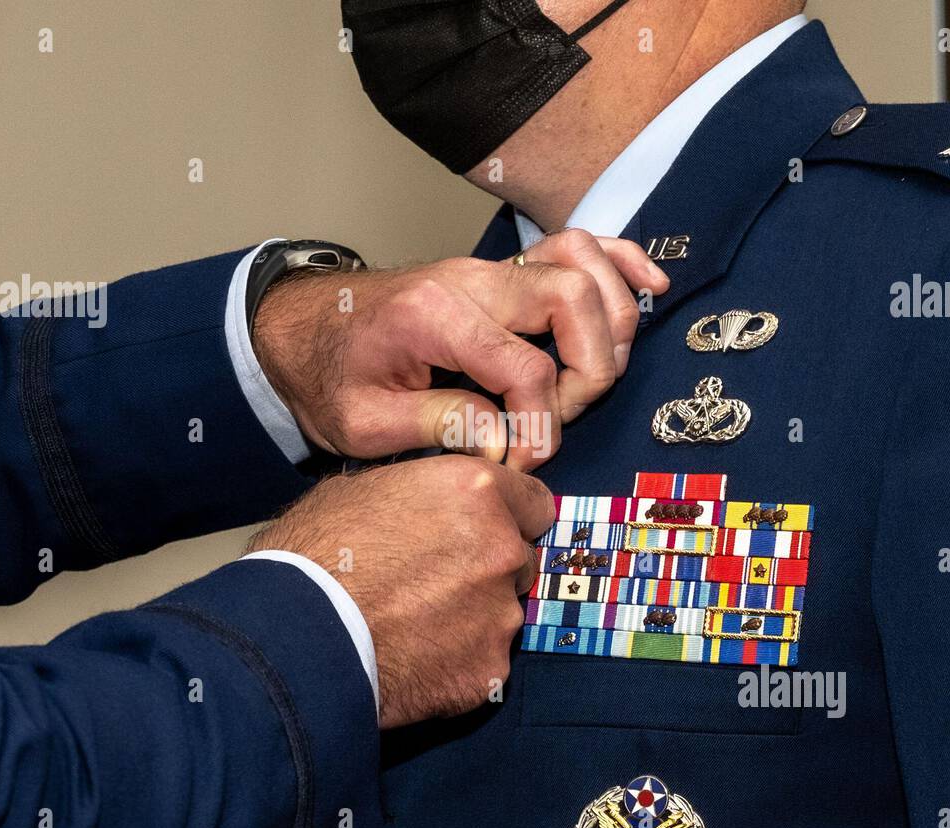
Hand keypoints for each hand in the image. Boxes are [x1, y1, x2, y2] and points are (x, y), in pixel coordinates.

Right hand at [248, 455, 554, 728]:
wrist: (293, 636)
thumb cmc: (314, 554)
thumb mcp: (364, 490)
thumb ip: (424, 495)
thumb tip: (432, 504)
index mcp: (477, 493)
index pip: (535, 503)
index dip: (509, 518)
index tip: (487, 532)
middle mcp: (502, 549)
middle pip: (519, 560)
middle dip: (487, 570)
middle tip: (433, 584)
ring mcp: (500, 615)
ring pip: (503, 614)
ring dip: (473, 619)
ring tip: (414, 627)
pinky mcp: (489, 671)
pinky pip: (485, 663)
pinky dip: (458, 663)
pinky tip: (414, 660)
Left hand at [251, 229, 667, 470]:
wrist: (300, 330)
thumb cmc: (329, 376)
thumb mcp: (365, 422)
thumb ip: (440, 427)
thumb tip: (510, 440)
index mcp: (434, 317)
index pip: (524, 368)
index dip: (540, 425)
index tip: (526, 459)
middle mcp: (470, 280)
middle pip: (570, 302)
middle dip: (589, 368)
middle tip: (564, 416)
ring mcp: (490, 268)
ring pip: (583, 265)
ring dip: (611, 320)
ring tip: (601, 372)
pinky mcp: (503, 271)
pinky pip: (575, 246)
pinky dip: (619, 262)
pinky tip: (649, 288)